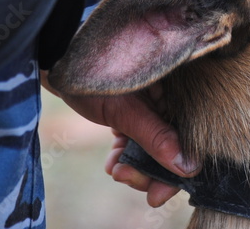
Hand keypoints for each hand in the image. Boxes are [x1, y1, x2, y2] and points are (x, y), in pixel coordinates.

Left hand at [42, 75, 198, 206]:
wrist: (57, 56)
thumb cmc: (93, 74)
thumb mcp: (124, 110)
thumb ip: (156, 137)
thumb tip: (187, 169)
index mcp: (179, 86)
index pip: (192, 133)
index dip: (180, 167)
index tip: (159, 193)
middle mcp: (172, 94)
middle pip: (175, 143)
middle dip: (154, 170)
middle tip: (132, 184)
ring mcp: (154, 103)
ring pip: (156, 145)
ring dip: (138, 165)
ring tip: (117, 172)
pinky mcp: (136, 109)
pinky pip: (139, 139)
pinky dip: (127, 154)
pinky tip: (112, 164)